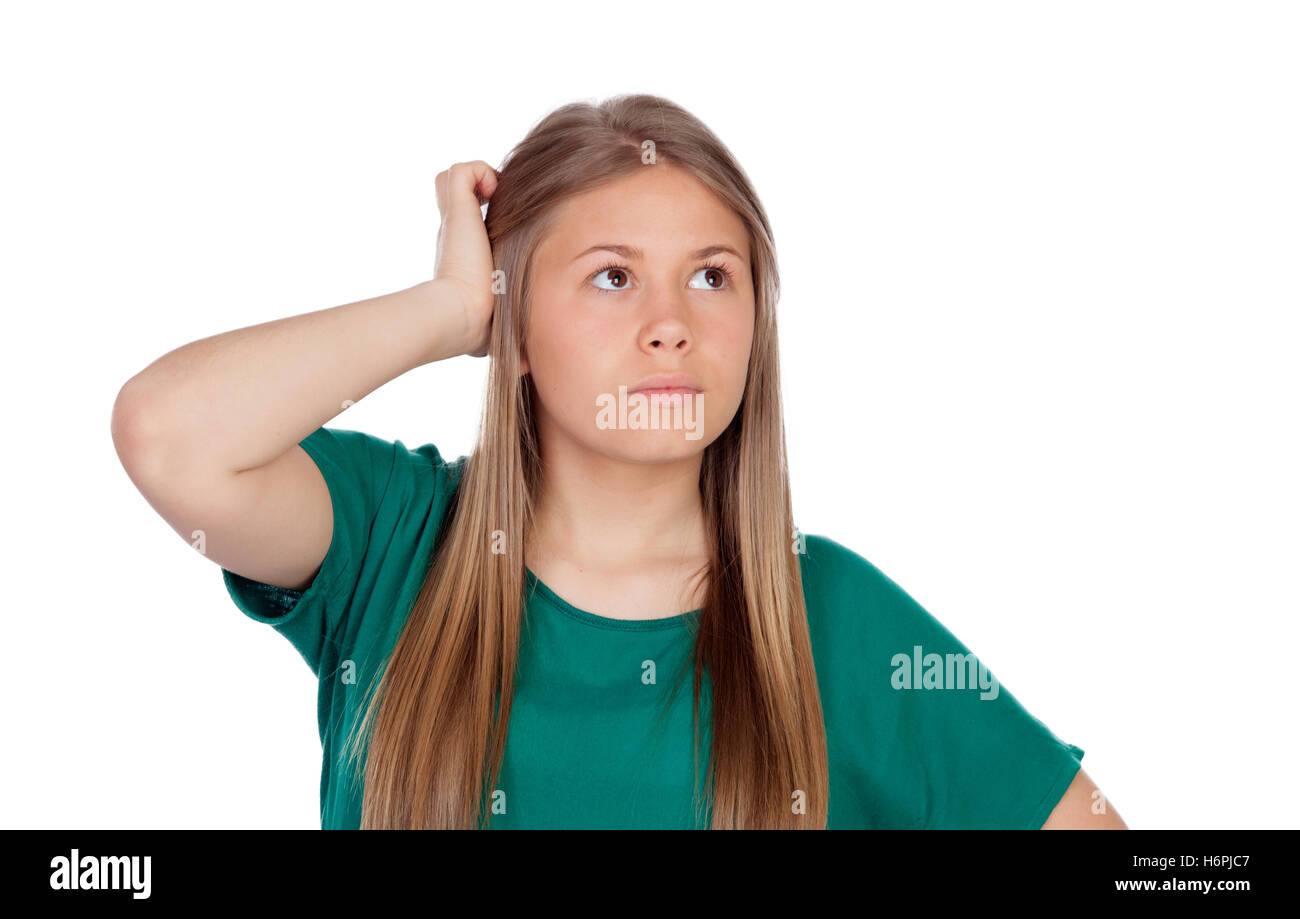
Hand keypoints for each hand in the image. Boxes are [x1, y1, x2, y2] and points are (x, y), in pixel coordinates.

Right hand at [434, 161, 497, 357]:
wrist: (461, 317)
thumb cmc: (484, 329)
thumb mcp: (505, 328)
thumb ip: (514, 339)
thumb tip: (526, 372)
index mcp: (465, 258)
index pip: (470, 224)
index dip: (486, 219)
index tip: (510, 229)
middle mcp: (456, 235)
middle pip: (458, 195)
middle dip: (483, 194)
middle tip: (503, 207)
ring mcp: (453, 221)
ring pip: (455, 178)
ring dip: (476, 179)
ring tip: (496, 197)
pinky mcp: (456, 211)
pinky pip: (462, 170)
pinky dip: (479, 173)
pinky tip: (494, 194)